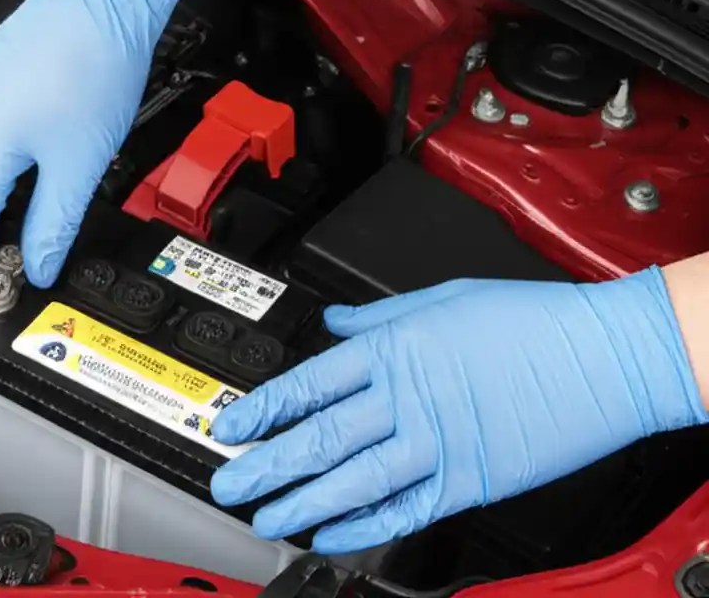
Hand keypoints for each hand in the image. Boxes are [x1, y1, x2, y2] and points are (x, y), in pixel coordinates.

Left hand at [209, 267, 708, 553]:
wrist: (606, 355)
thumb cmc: (531, 321)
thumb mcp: (444, 297)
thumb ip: (379, 318)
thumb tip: (336, 324)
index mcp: (394, 348)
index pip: (308, 383)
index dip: (262, 409)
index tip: (230, 428)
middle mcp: (406, 398)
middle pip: (319, 437)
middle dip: (266, 465)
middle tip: (228, 485)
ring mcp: (437, 443)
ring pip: (352, 480)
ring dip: (302, 502)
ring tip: (267, 518)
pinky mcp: (468, 479)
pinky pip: (404, 509)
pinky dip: (365, 526)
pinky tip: (333, 536)